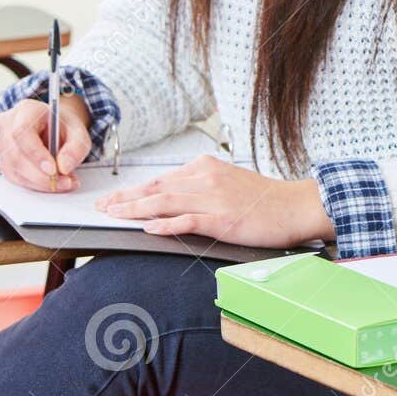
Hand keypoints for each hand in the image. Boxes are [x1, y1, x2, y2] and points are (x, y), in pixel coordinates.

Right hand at [0, 93, 91, 192]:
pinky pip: (14, 177)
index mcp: (26, 110)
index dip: (36, 154)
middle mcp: (8, 125)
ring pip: (14, 169)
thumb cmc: (63, 126)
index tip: (53, 169)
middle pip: (16, 154)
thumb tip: (64, 167)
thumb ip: (76, 147)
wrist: (54, 128)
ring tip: (63, 183)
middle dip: (41, 174)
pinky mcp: (3, 160)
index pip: (22, 132)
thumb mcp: (78, 132)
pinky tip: (51, 183)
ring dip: (39, 182)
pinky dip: (34, 184)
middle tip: (64, 181)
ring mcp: (2, 143)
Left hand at [94, 154, 330, 248]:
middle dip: (125, 199)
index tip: (113, 198)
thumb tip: (172, 199)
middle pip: (156, 188)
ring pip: (164, 202)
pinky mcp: (222, 219)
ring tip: (113, 216)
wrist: (294, 206)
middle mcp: (206, 178)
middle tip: (102, 207)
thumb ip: (200, 187)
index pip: (161, 179)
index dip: (133, 190)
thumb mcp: (229, 182)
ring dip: (135, 210)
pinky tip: (148, 228)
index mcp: (206, 167)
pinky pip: (187, 220)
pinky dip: (165, 224)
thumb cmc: (264, 199)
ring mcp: (213, 198)